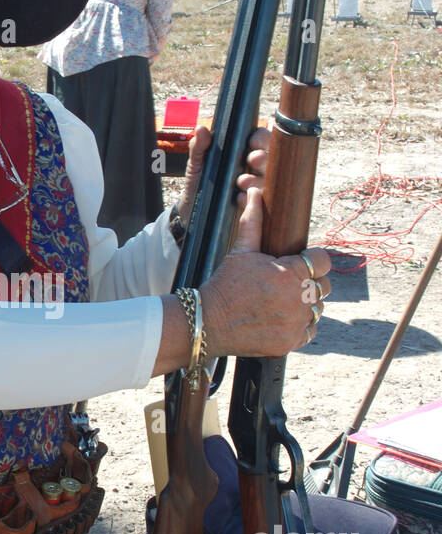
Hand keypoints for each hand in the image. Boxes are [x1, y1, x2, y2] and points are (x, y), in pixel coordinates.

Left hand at [175, 125, 269, 227]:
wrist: (193, 208)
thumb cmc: (199, 182)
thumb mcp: (196, 163)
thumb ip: (199, 146)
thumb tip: (201, 129)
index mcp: (243, 151)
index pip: (261, 139)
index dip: (261, 138)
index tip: (253, 142)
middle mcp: (253, 167)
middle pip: (269, 158)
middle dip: (263, 157)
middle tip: (252, 159)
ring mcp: (255, 186)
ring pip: (267, 180)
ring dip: (256, 179)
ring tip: (241, 181)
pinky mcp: (252, 205)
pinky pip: (259, 202)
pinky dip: (250, 199)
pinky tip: (238, 197)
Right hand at [200, 188, 330, 356]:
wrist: (208, 322)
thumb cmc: (224, 285)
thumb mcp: (240, 252)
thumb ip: (253, 222)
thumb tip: (254, 192)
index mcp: (290, 273)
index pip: (322, 261)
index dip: (312, 260)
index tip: (300, 262)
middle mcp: (298, 298)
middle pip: (324, 286)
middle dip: (310, 282)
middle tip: (287, 284)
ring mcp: (296, 322)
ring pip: (318, 308)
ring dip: (306, 304)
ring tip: (283, 301)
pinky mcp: (291, 341)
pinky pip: (310, 330)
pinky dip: (300, 326)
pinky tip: (282, 318)